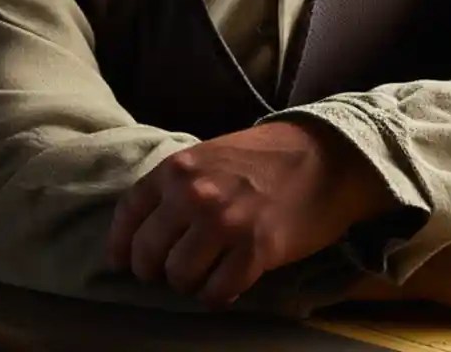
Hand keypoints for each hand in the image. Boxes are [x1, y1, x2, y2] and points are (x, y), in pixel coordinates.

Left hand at [106, 120, 393, 307]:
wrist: (328, 157)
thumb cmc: (268, 157)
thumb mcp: (212, 156)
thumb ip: (179, 186)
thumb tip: (148, 230)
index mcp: (178, 169)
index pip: (128, 217)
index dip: (123, 248)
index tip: (125, 263)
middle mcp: (193, 195)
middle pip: (148, 256)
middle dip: (158, 272)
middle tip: (178, 271)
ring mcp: (224, 223)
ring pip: (180, 278)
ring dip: (191, 284)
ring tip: (209, 275)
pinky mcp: (255, 249)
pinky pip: (217, 292)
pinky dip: (220, 295)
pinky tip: (232, 284)